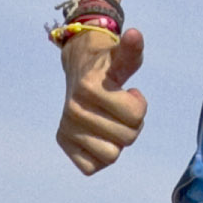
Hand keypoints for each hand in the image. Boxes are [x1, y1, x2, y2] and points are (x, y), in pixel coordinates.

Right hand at [55, 23, 147, 174]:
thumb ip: (132, 50)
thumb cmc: (108, 65)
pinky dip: (100, 155)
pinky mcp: (63, 142)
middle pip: (127, 139)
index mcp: (89, 88)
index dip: (138, 105)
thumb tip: (135, 35)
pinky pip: (92, 167)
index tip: (129, 92)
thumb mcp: (122, 57)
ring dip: (117, 141)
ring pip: (112, 155)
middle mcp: (73, 109)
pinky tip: (97, 136)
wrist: (79, 67)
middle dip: (130, 125)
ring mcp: (66, 128)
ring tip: (109, 122)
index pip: (135, 116)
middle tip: (118, 109)